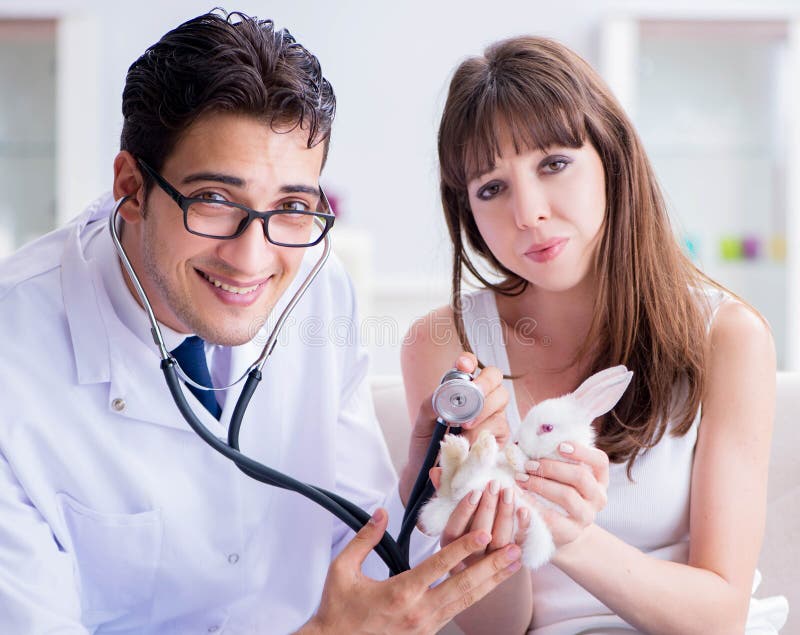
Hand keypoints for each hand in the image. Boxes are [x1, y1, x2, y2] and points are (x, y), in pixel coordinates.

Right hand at [303, 508, 521, 633]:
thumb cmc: (337, 609)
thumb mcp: (342, 569)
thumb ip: (365, 538)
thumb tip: (382, 512)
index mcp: (400, 593)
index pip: (438, 567)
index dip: (463, 549)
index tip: (483, 533)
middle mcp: (419, 612)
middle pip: (464, 587)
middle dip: (492, 567)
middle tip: (515, 550)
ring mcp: (426, 626)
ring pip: (467, 601)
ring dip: (492, 582)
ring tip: (513, 565)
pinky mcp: (428, 633)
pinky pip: (458, 610)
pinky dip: (477, 595)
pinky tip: (490, 583)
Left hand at [400, 353, 508, 502]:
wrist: (428, 473)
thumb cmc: (426, 444)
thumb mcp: (422, 422)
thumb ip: (431, 404)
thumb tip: (446, 395)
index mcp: (461, 390)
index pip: (470, 366)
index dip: (469, 362)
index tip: (463, 366)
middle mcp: (481, 399)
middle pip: (495, 378)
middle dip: (483, 386)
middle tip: (469, 401)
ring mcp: (494, 416)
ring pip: (500, 400)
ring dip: (482, 412)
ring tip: (463, 429)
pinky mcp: (500, 437)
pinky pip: (500, 426)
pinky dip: (483, 432)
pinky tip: (470, 442)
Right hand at [430, 474, 531, 573]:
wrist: (480, 563)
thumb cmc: (464, 528)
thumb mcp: (451, 513)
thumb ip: (444, 493)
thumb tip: (435, 472)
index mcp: (449, 545)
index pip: (454, 529)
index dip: (464, 511)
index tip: (475, 492)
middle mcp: (467, 558)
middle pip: (478, 534)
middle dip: (488, 509)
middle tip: (495, 486)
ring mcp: (488, 565)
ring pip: (498, 543)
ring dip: (505, 516)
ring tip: (509, 494)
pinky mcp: (509, 565)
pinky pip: (518, 548)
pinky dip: (522, 531)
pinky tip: (524, 512)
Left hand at [514, 442, 608, 548]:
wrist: (555, 530)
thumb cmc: (554, 492)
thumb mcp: (561, 475)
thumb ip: (555, 457)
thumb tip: (535, 433)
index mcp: (599, 479)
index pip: (600, 461)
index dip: (581, 451)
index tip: (559, 445)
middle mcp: (598, 498)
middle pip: (580, 477)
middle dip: (552, 467)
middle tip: (528, 464)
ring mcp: (586, 517)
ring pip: (567, 496)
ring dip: (540, 484)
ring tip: (520, 478)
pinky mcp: (571, 533)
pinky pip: (552, 518)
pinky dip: (533, 505)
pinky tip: (519, 497)